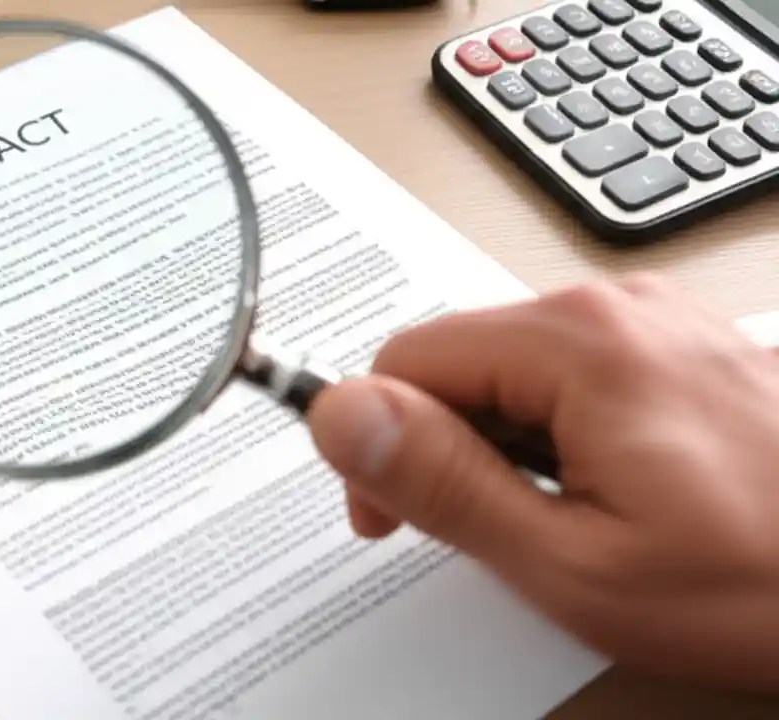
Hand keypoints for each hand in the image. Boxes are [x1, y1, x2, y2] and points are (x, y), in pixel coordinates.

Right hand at [307, 275, 778, 691]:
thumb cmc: (761, 586)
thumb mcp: (570, 561)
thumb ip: (444, 482)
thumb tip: (340, 414)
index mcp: (580, 342)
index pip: (405, 358)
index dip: (378, 442)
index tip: (392, 512)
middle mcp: (616, 306)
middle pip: (460, 357)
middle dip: (446, 445)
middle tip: (487, 530)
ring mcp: (655, 321)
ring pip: (512, 369)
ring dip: (505, 444)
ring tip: (562, 518)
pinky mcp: (678, 346)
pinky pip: (572, 374)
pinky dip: (556, 432)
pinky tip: (602, 491)